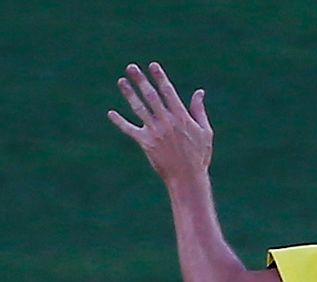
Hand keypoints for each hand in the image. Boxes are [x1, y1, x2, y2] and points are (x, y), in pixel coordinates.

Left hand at [108, 62, 211, 185]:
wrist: (187, 179)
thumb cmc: (199, 157)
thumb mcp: (205, 132)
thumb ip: (199, 111)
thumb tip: (199, 92)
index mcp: (181, 117)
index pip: (168, 92)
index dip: (160, 77)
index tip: (152, 66)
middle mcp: (166, 122)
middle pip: (151, 96)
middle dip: (141, 81)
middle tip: (131, 67)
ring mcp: (155, 132)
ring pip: (139, 109)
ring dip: (129, 94)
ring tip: (121, 81)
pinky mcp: (146, 143)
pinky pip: (130, 130)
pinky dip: (120, 122)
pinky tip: (110, 113)